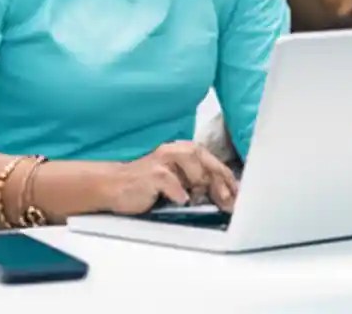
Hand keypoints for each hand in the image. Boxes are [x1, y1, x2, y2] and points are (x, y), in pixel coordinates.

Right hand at [102, 142, 238, 214]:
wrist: (113, 186)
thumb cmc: (146, 186)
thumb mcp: (175, 181)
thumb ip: (196, 183)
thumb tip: (223, 196)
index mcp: (181, 151)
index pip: (210, 160)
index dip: (226, 176)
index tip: (238, 193)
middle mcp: (173, 151)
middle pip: (205, 160)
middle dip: (220, 181)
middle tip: (228, 201)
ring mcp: (162, 161)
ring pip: (192, 167)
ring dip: (201, 184)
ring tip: (200, 199)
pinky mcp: (152, 174)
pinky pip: (172, 182)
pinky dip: (180, 193)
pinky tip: (181, 201)